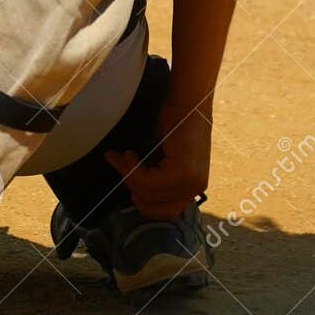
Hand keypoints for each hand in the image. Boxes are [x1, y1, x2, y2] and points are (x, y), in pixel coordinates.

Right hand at [106, 99, 212, 220]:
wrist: (186, 102)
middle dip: (130, 186)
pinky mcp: (182, 172)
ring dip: (128, 174)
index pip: (164, 212)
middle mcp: (195, 188)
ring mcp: (190, 182)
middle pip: (152, 206)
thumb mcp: (162, 156)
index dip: (142, 200)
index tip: (126, 180)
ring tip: (123, 156)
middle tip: (119, 164)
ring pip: (147, 193)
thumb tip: (128, 184)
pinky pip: (148, 181)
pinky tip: (130, 153)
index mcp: (193, 188)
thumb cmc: (173, 123)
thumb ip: (153, 175)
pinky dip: (133, 169)